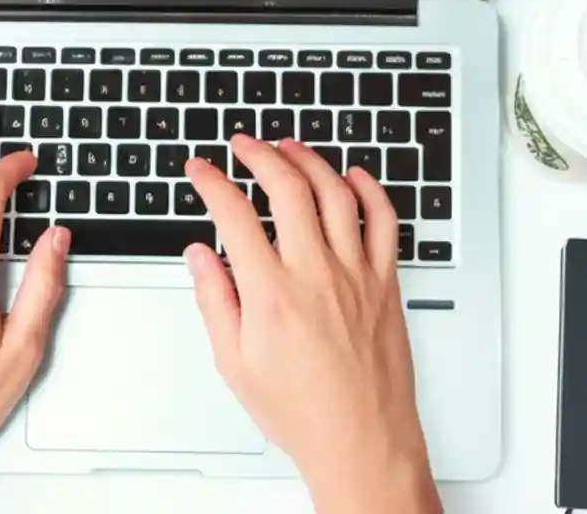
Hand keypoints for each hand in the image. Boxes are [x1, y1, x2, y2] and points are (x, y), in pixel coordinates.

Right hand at [185, 135, 439, 513]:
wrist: (361, 441)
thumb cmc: (301, 412)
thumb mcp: (235, 364)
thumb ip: (215, 301)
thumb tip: (200, 256)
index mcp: (271, 294)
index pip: (235, 215)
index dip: (212, 182)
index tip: (200, 170)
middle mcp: (316, 275)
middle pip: (288, 188)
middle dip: (259, 155)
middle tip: (243, 145)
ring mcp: (356, 275)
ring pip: (336, 194)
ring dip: (310, 160)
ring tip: (289, 147)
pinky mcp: (386, 283)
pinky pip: (384, 222)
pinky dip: (370, 190)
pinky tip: (354, 176)